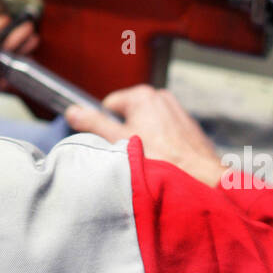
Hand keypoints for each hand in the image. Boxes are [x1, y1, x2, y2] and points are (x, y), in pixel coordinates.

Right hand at [65, 85, 223, 186]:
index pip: (109, 105)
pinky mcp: (188, 127)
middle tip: (130, 154)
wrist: (200, 178)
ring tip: (149, 159)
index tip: (112, 143)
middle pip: (129, 114)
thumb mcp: (117, 141)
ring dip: (144, 139)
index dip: (106, 125)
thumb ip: (92, 123)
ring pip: (148, 124)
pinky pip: (165, 132)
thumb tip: (72, 112)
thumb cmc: (160, 159)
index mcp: (142, 95)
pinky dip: (162, 144)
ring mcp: (177, 111)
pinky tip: (163, 160)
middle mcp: (161, 97)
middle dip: (126, 132)